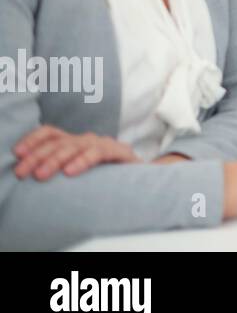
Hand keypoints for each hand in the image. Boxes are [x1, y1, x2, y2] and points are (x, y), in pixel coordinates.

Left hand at [12, 126, 139, 179]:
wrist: (144, 180)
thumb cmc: (106, 178)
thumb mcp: (78, 172)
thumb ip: (60, 169)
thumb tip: (31, 173)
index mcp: (75, 143)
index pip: (51, 133)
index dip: (33, 139)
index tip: (17, 153)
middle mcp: (87, 140)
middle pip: (59, 141)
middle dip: (37, 156)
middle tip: (22, 172)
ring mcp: (104, 144)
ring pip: (75, 146)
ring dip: (55, 159)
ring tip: (41, 175)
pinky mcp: (120, 152)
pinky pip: (98, 152)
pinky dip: (83, 161)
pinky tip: (70, 171)